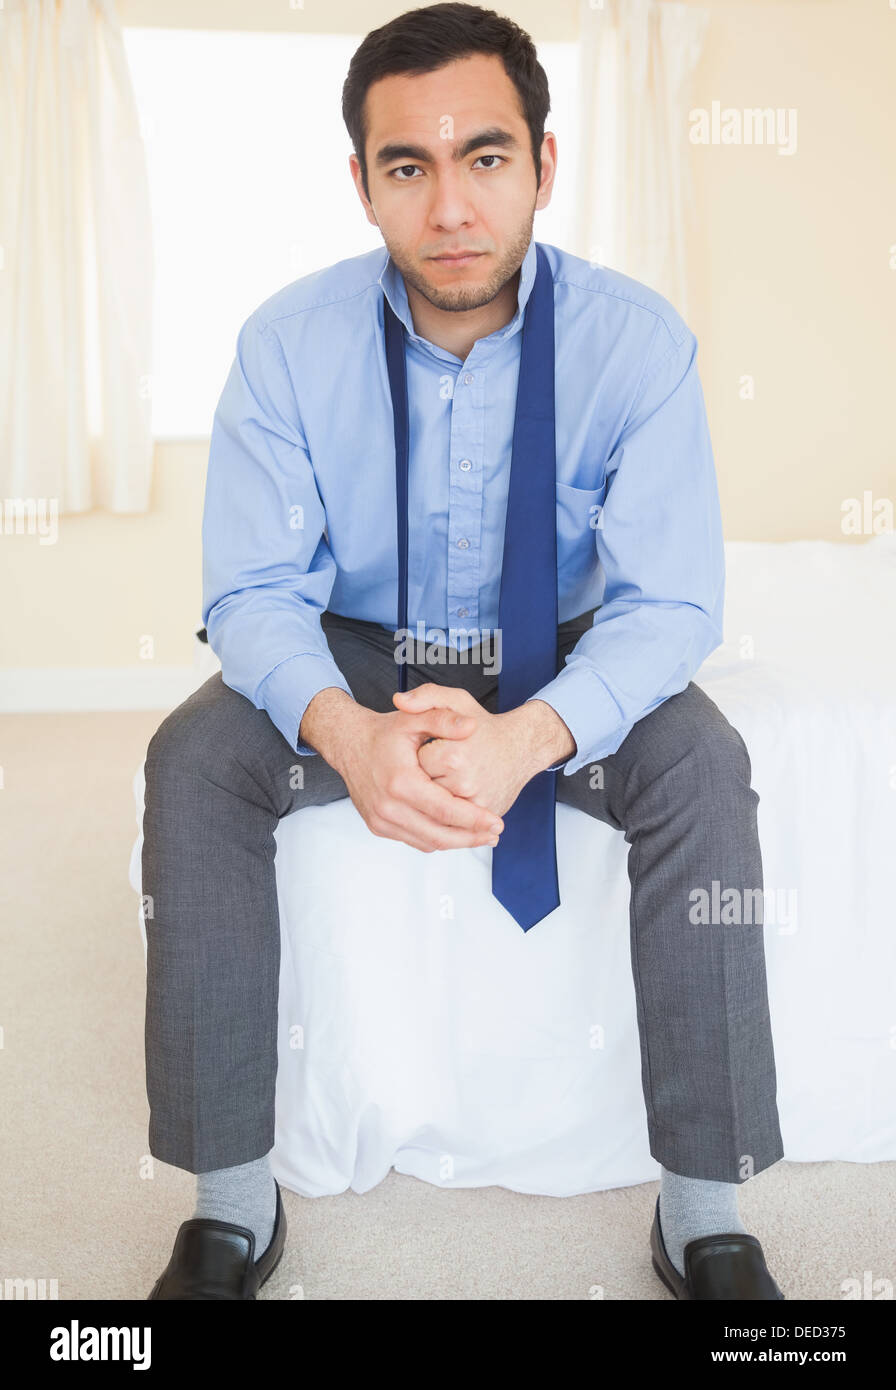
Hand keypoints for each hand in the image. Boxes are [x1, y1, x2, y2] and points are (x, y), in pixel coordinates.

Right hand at [326, 699, 504, 853]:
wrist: (349, 744)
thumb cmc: (383, 733)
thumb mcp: (413, 718)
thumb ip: (443, 719)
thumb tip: (471, 726)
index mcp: (400, 782)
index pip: (445, 810)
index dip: (474, 820)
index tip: (497, 823)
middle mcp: (388, 806)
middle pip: (439, 834)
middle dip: (471, 838)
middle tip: (495, 835)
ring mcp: (381, 820)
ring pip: (427, 842)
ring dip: (456, 843)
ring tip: (481, 837)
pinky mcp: (378, 826)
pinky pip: (414, 840)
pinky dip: (437, 840)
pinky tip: (456, 833)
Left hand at [392, 684, 538, 819]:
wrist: (521, 749)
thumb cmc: (486, 727)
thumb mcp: (456, 701)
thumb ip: (426, 696)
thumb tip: (400, 700)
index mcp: (453, 756)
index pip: (415, 765)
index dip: (422, 755)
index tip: (435, 748)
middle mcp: (464, 784)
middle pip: (422, 789)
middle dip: (428, 777)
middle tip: (446, 764)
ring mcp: (474, 806)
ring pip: (435, 807)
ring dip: (437, 795)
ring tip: (452, 776)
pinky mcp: (481, 820)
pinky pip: (451, 819)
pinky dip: (449, 810)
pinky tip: (456, 792)